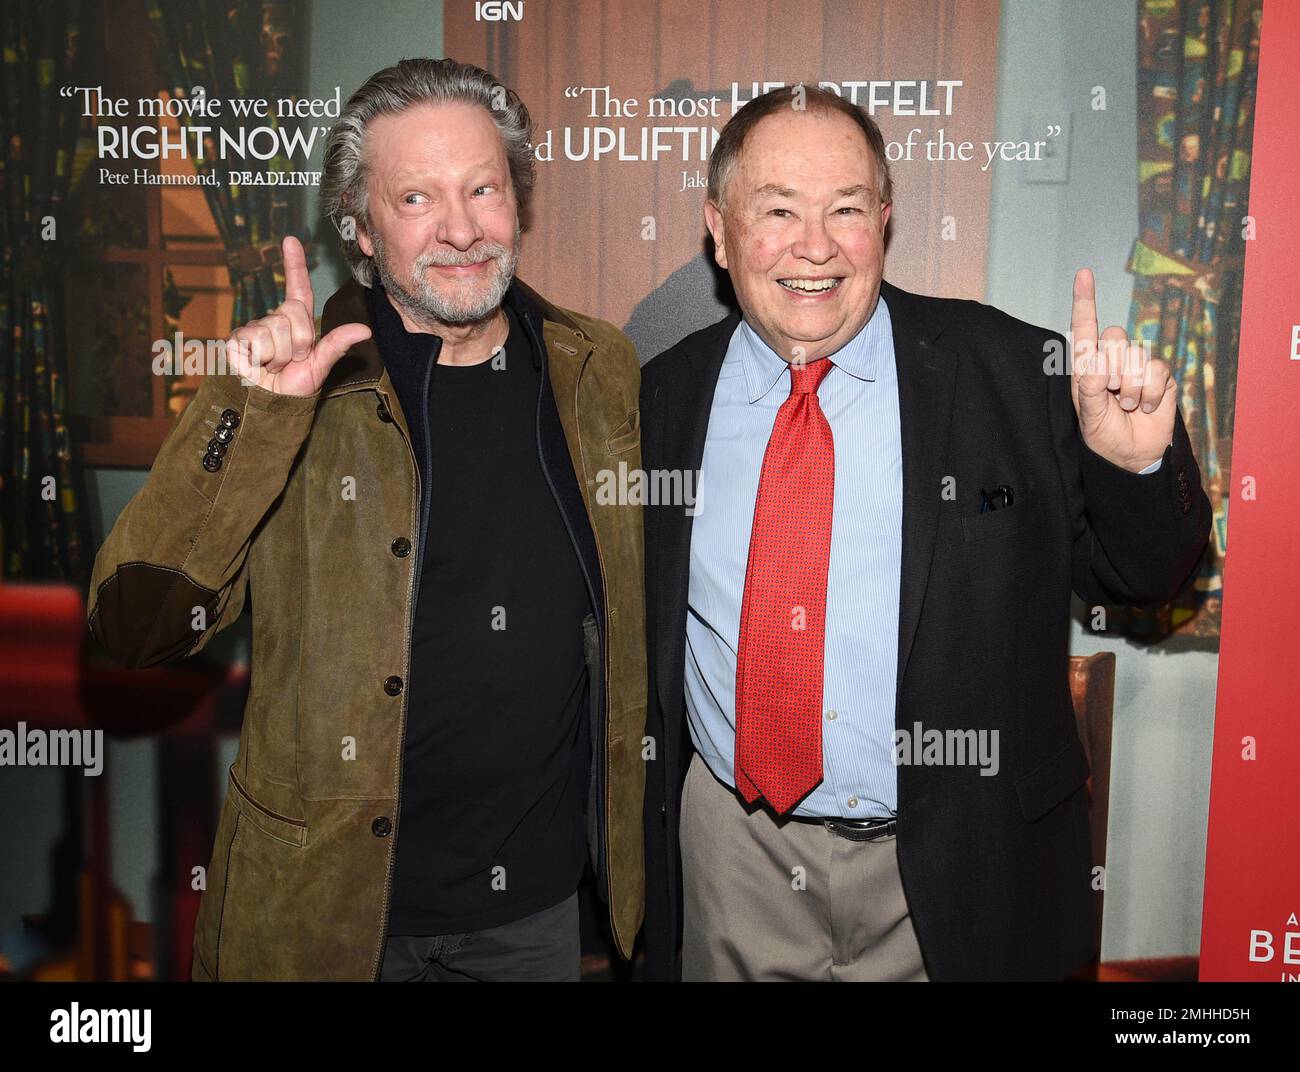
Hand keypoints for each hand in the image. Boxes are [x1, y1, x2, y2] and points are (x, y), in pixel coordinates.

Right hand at [225, 235, 371, 396]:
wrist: (271, 405)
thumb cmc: (295, 387)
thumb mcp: (320, 366)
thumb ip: (337, 345)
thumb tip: (364, 330)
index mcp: (297, 322)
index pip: (298, 288)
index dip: (294, 264)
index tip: (290, 240)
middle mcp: (275, 320)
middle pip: (293, 313)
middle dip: (298, 341)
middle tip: (291, 360)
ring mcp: (255, 327)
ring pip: (276, 328)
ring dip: (280, 354)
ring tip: (274, 365)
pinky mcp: (238, 339)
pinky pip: (257, 340)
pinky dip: (262, 358)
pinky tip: (257, 365)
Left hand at [1069, 267, 1176, 472]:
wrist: (1131, 455)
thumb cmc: (1103, 434)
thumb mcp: (1090, 416)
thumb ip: (1090, 390)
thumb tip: (1098, 364)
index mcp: (1088, 365)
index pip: (1085, 328)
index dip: (1085, 301)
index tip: (1083, 273)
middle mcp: (1112, 359)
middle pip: (1115, 337)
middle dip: (1112, 369)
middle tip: (1112, 394)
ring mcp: (1138, 365)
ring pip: (1137, 356)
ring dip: (1132, 388)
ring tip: (1128, 405)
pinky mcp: (1161, 376)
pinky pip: (1158, 371)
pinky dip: (1150, 394)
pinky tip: (1146, 407)